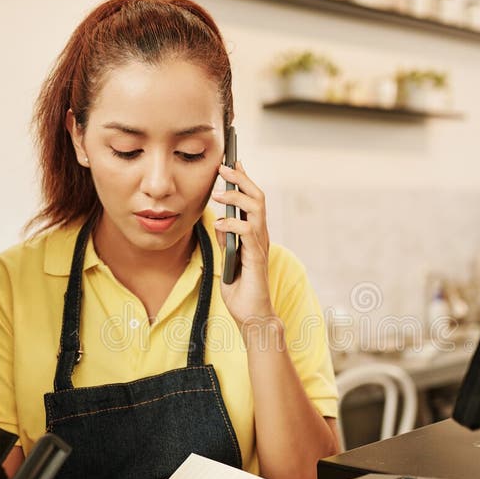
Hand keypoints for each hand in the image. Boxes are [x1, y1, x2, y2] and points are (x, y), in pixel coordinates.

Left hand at [212, 162, 276, 326]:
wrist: (252, 315)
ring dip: (236, 198)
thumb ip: (226, 241)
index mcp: (254, 235)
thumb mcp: (228, 261)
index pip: (252, 200)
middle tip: (225, 166)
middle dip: (242, 179)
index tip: (232, 162)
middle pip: (257, 198)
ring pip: (256, 210)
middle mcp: (261, 236)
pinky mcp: (257, 259)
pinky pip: (248, 234)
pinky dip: (233, 225)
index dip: (244, 180)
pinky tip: (220, 223)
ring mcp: (260, 246)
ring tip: (218, 193)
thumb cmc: (241, 290)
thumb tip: (219, 223)